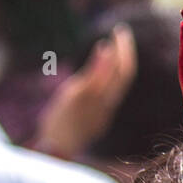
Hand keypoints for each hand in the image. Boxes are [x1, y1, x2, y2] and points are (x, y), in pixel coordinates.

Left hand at [33, 24, 136, 159]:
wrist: (56, 149)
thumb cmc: (64, 137)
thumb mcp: (80, 120)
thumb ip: (88, 105)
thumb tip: (91, 93)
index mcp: (106, 110)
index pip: (122, 82)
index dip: (126, 62)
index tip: (124, 46)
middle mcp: (105, 105)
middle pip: (124, 76)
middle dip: (126, 53)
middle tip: (124, 33)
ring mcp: (94, 101)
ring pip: (114, 74)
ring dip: (118, 51)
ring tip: (118, 33)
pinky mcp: (80, 97)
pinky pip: (96, 77)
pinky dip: (102, 61)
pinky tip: (104, 46)